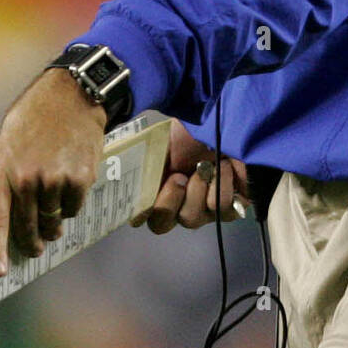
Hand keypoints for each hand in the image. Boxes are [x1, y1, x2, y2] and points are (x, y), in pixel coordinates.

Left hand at [0, 67, 107, 275]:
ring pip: (55, 219)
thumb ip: (2, 184)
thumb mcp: (5, 149)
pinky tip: (70, 185)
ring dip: (55, 221)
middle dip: (33, 242)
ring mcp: (55, 179)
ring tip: (54, 207)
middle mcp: (27, 178)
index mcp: (1, 170)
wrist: (68, 98)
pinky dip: (73, 204)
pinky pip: (75, 208)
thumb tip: (5, 224)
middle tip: (37, 248)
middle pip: (30, 227)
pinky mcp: (80, 178)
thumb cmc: (31, 125)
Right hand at [130, 119, 250, 233]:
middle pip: (161, 224)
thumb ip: (138, 155)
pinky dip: (221, 185)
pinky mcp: (230, 208)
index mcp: (157, 188)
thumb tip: (117, 156)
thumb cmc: (194, 131)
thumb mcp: (161, 139)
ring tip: (206, 165)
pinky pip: (221, 210)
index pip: (139, 215)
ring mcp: (203, 211)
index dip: (139, 211)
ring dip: (197, 189)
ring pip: (190, 219)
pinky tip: (225, 166)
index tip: (147, 192)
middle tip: (180, 177)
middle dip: (169, 200)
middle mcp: (178, 204)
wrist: (229, 123)